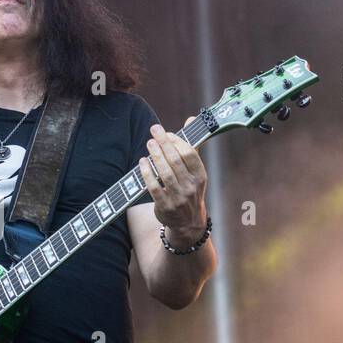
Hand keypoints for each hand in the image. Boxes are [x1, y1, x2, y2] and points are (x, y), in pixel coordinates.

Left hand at [138, 120, 208, 241]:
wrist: (188, 223)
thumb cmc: (189, 190)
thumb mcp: (196, 172)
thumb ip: (191, 146)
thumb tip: (191, 119)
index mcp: (200, 176)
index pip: (190, 155)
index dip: (177, 142)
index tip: (167, 133)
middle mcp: (191, 187)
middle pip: (176, 161)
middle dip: (164, 144)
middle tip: (154, 131)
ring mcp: (178, 197)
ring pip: (165, 173)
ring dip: (155, 156)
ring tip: (149, 144)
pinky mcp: (165, 206)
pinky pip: (154, 187)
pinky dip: (147, 173)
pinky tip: (142, 162)